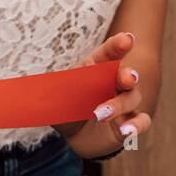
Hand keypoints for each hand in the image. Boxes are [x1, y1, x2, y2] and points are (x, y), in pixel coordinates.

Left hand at [55, 31, 149, 158]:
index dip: (118, 45)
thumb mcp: (55, 101)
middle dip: (128, 75)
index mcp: (96, 69)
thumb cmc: (67, 108)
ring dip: (119, 105)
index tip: (127, 39)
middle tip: (126, 78)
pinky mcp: (130, 122)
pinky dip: (136, 125)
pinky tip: (127, 132)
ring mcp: (125, 102)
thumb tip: (33, 92)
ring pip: (132, 98)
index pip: (108, 54)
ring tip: (100, 114)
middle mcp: (114, 83)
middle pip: (127, 75)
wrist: (76, 135)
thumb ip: (50, 94)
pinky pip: (142, 121)